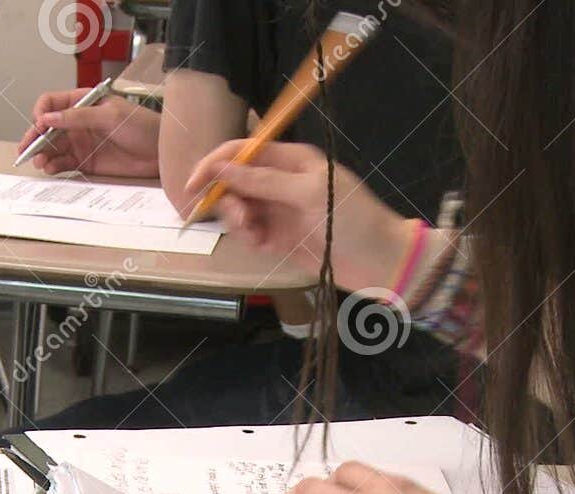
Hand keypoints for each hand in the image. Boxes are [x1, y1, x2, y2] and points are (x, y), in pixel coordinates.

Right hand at [17, 89, 160, 177]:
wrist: (161, 151)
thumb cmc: (142, 126)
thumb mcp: (110, 116)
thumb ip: (78, 116)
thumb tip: (48, 118)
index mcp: (82, 102)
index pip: (51, 102)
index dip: (41, 113)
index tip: (39, 125)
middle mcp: (77, 122)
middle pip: (47, 128)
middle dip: (35, 138)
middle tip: (27, 150)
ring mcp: (81, 142)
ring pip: (52, 147)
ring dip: (43, 154)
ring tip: (41, 163)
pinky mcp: (86, 162)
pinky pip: (64, 164)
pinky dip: (54, 166)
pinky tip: (51, 168)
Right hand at [183, 141, 417, 290]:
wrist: (380, 260)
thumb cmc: (353, 217)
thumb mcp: (309, 193)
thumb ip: (263, 180)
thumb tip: (221, 167)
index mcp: (291, 159)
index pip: (242, 151)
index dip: (214, 163)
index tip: (193, 185)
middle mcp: (281, 181)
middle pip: (235, 180)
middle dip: (228, 198)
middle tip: (241, 220)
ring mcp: (279, 210)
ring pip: (239, 209)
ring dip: (238, 221)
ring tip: (255, 235)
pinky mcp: (280, 237)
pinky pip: (251, 233)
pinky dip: (250, 238)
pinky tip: (263, 245)